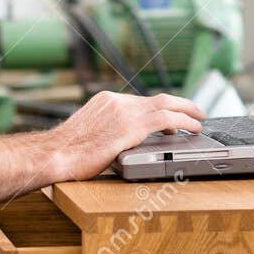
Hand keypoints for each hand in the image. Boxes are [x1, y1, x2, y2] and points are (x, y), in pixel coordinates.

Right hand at [49, 90, 205, 181]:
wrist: (54, 155)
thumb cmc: (64, 152)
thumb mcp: (86, 133)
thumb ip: (105, 131)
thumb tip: (116, 141)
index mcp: (105, 100)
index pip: (142, 100)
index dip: (161, 107)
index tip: (171, 115)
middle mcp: (116, 101)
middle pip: (157, 98)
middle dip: (180, 103)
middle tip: (195, 111)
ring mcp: (124, 112)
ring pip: (166, 105)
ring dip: (187, 111)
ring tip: (199, 120)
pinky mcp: (130, 128)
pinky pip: (166, 119)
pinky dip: (184, 121)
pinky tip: (192, 129)